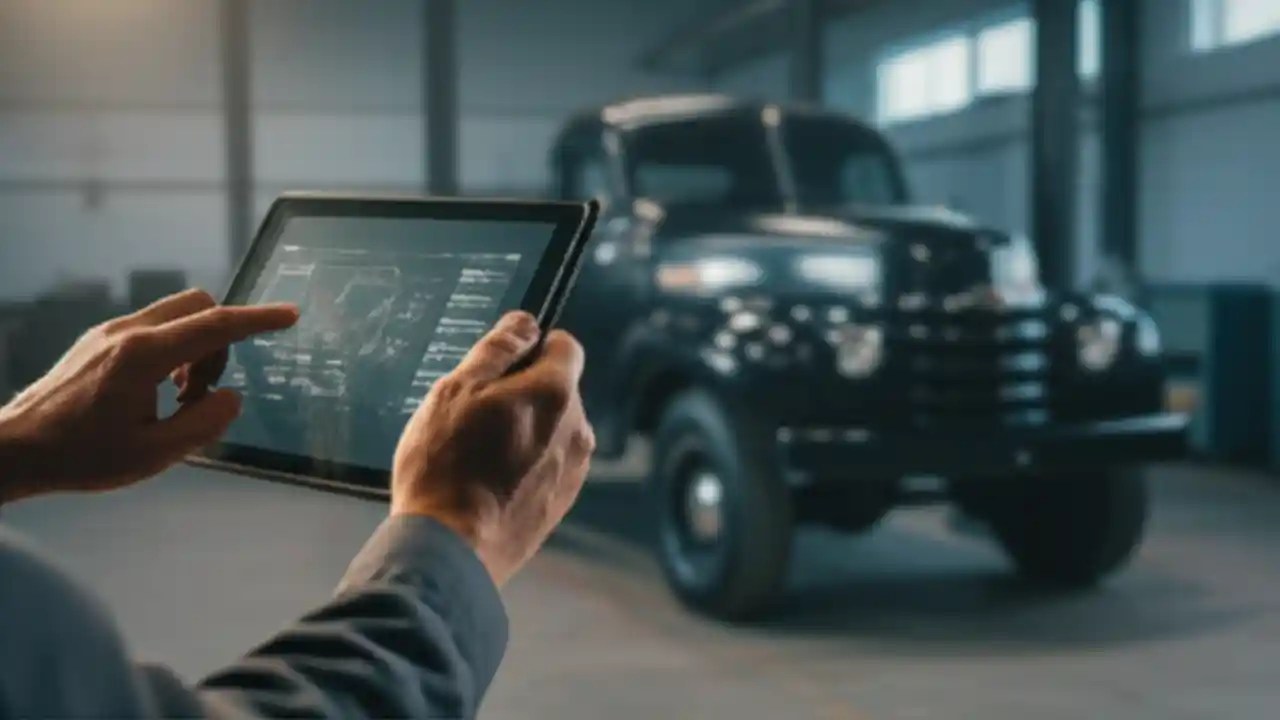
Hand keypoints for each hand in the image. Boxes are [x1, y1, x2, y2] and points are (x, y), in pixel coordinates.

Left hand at [0, 289, 298, 503]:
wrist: (16, 448)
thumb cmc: (82, 456)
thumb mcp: (154, 454)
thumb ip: (204, 423)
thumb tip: (231, 397)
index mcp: (143, 356)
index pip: (215, 325)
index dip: (258, 320)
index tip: (289, 316)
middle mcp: (127, 332)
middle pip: (198, 307)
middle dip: (220, 342)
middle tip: (203, 391)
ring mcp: (109, 332)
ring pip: (176, 317)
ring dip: (195, 350)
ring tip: (178, 400)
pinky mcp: (99, 340)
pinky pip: (153, 328)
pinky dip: (172, 351)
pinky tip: (156, 392)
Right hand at [391, 312, 594, 586]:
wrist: (451, 549)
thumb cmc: (446, 466)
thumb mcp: (457, 390)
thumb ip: (498, 349)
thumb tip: (526, 323)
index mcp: (556, 393)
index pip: (564, 346)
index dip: (530, 348)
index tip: (499, 366)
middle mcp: (577, 429)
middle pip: (557, 389)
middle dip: (522, 392)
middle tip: (474, 415)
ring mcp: (573, 470)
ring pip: (550, 429)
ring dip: (522, 430)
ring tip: (476, 454)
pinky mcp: (561, 503)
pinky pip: (546, 465)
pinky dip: (523, 465)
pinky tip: (487, 481)